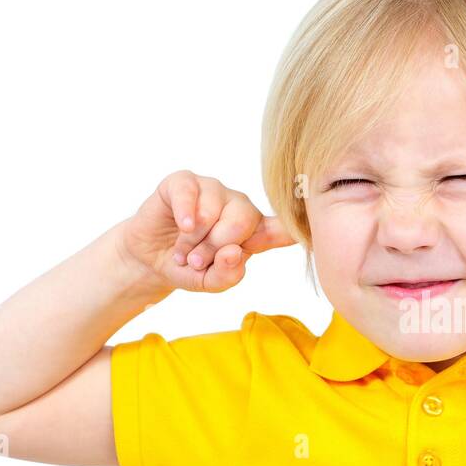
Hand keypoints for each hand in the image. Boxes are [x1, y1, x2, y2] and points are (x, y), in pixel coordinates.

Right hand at [118, 170, 296, 292]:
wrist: (150, 259)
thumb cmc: (188, 267)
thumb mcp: (208, 282)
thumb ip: (227, 275)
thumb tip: (234, 253)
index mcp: (254, 232)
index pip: (283, 228)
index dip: (296, 226)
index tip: (314, 229)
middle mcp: (238, 207)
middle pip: (243, 221)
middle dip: (217, 247)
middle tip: (198, 261)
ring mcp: (213, 191)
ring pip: (214, 210)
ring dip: (194, 238)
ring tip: (184, 250)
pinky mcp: (185, 182)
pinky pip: (191, 192)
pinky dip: (186, 213)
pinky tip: (183, 227)